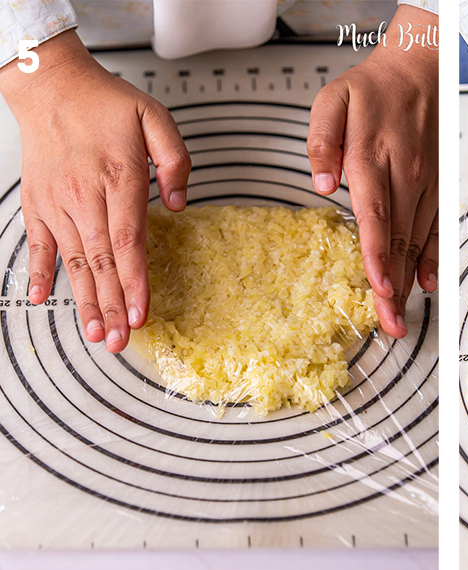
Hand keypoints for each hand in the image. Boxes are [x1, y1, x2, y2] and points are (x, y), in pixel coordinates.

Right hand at [0, 30, 190, 351]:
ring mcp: (58, 203)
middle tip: (119, 341)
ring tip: (95, 333)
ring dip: (85, 300)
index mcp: (117, 178)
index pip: (128, 241)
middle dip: (112, 305)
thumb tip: (179, 203)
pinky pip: (40, 244)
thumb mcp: (153, 116)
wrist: (49, 82)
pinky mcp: (39, 204)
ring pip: (74, 261)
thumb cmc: (103, 102)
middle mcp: (84, 195)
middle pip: (101, 261)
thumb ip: (175, 159)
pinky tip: (43, 299)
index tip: (140, 314)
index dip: (134, 282)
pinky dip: (41, 273)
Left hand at [307, 5, 437, 338]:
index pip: (375, 215)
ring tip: (401, 319)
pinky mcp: (436, 188)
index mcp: (372, 156)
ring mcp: (424, 184)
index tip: (380, 287)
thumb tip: (322, 181)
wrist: (422, 67)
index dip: (377, 255)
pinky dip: (431, 260)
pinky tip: (426, 286)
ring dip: (409, 283)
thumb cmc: (373, 88)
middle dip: (393, 289)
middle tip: (390, 326)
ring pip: (416, 242)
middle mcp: (403, 175)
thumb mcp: (333, 98)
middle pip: (397, 241)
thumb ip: (323, 138)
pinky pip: (435, 231)